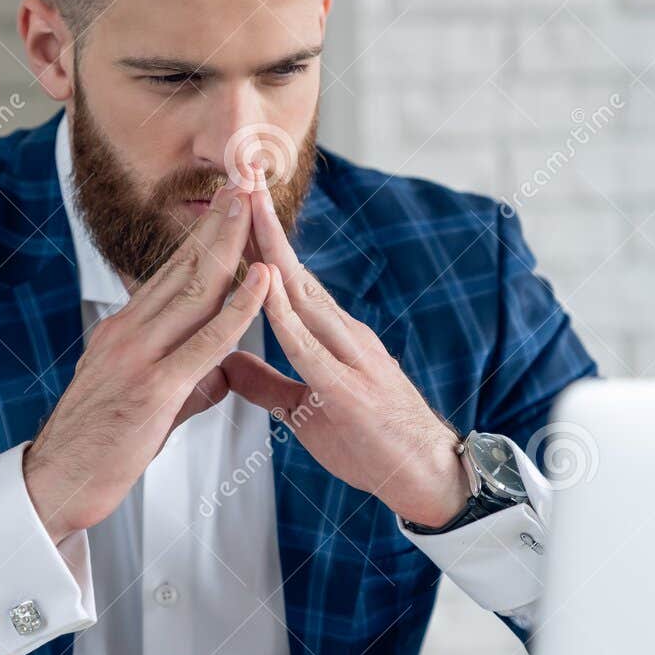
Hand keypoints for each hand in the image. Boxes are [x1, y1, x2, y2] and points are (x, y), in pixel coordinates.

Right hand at [23, 183, 267, 543]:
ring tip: (252, 207)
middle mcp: (127, 332)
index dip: (202, 237)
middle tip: (243, 181)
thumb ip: (189, 382)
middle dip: (217, 223)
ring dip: (229, 244)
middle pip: (184, 267)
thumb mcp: (147, 404)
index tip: (226, 205)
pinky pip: (205, 341)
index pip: (171, 273)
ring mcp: (139, 357)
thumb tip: (222, 372)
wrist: (57, 484)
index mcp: (123, 331)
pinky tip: (261, 281)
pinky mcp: (154, 389)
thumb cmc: (98, 449)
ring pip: (195, 290)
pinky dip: (239, 307)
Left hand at [221, 172, 469, 528]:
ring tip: (247, 208)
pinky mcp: (348, 388)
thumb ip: (268, 383)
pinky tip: (262, 286)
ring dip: (271, 250)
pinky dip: (283, 313)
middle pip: (294, 270)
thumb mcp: (305, 410)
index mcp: (331, 336)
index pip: (289, 279)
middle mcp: (342, 333)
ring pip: (302, 294)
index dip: (259, 241)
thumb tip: (227, 363)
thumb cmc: (370, 443)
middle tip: (239, 176)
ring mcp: (349, 356)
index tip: (235, 203)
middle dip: (263, 224)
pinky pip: (308, 345)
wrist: (426, 477)